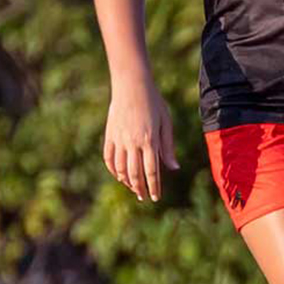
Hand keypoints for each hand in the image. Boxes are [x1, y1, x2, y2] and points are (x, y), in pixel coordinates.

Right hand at [104, 78, 178, 201]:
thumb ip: (168, 146)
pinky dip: (113, 169)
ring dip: (127, 181)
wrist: (131, 85)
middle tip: (144, 197)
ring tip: (133, 188)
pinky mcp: (109, 135)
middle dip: (140, 189)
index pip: (151, 171)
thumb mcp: (165, 122)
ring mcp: (119, 139)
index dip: (154, 187)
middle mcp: (132, 142)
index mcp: (149, 140)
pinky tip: (119, 175)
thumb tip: (174, 168)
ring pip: (120, 168)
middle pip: (135, 174)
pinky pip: (109, 158)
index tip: (156, 198)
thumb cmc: (153, 102)